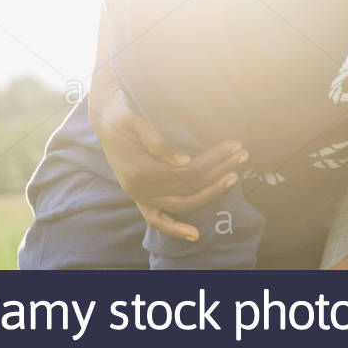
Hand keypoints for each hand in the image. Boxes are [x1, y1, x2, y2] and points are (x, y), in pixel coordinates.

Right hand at [89, 80, 246, 241]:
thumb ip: (155, 139)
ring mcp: (139, 195)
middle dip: (220, 170)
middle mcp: (139, 189)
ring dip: (211, 192)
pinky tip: (194, 235)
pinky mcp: (139, 197)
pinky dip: (174, 229)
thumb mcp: (133, 117)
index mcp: (140, 170)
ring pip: (181, 203)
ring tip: (234, 175)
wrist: (104, 116)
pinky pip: (156, 220)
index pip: (187, 171)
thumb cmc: (121, 112)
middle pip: (190, 186)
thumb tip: (183, 160)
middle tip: (243, 154)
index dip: (214, 160)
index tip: (234, 146)